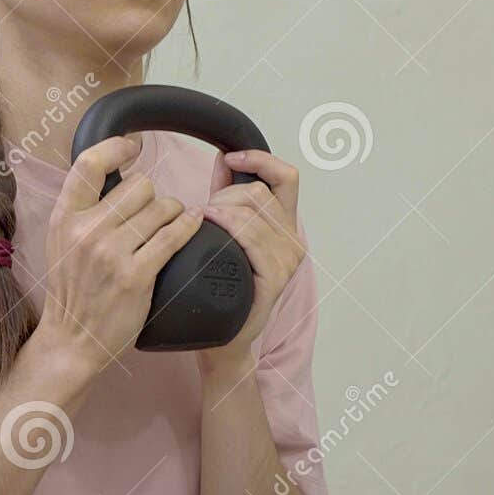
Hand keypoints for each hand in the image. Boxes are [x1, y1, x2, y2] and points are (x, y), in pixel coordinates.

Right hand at [36, 134, 203, 381]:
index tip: (134, 145)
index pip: (88, 163)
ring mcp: (110, 253)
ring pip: (161, 207)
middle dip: (153, 195)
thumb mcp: (62, 241)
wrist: (73, 339)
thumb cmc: (73, 289)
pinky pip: (172, 236)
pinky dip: (188, 226)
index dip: (115, 147)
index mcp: (64, 217)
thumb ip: (82, 208)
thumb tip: (113, 171)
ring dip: (173, 211)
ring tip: (171, 222)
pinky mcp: (135, 275)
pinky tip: (193, 222)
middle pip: (138, 185)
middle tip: (154, 212)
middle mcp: (86, 231)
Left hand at [197, 148, 304, 375]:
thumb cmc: (221, 286)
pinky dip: (228, 225)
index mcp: (286, 225)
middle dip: (225, 194)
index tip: (231, 158)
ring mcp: (287, 258)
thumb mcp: (225, 231)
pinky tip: (210, 226)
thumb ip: (227, 195)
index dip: (260, 160)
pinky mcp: (276, 276)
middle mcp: (293, 239)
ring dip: (220, 209)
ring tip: (200, 220)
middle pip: (260, 192)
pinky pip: (253, 237)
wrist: (223, 336)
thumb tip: (224, 159)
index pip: (286, 176)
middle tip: (203, 211)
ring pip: (254, 211)